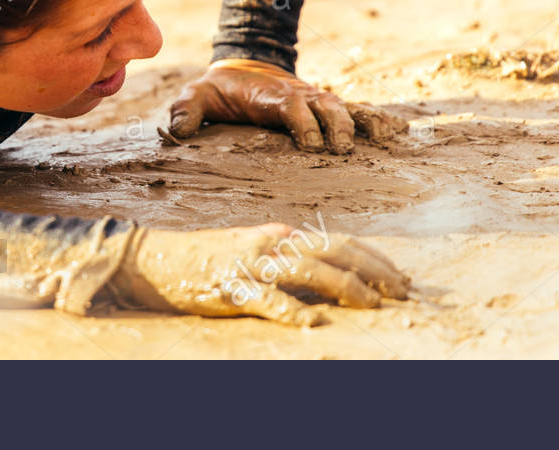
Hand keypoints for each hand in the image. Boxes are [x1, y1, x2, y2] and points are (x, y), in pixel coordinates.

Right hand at [109, 223, 410, 325]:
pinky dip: (290, 310)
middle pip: (333, 251)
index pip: (338, 240)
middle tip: (401, 290)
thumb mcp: (253, 251)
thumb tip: (327, 273)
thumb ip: (286, 258)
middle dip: (372, 270)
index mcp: (280, 236)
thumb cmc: (208, 259)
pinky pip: (265, 298)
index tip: (399, 276)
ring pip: (308, 269)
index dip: (373, 258)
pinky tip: (311, 322)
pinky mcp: (231, 286)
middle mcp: (271, 244)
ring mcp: (251, 264)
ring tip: (371, 304)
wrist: (157, 258)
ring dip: (344, 286)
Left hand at [168, 58, 406, 152]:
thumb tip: (178, 131)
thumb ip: (185, 111)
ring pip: (345, 107)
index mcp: (269, 96)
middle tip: (344, 149)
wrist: (240, 68)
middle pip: (325, 106)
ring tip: (385, 138)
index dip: (303, 123)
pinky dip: (377, 118)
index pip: (291, 107)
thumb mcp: (194, 95)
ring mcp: (315, 99)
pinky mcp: (325, 106)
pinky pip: (356, 111)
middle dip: (337, 126)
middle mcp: (298, 95)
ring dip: (363, 122)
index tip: (312, 144)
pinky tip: (398, 132)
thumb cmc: (217, 90)